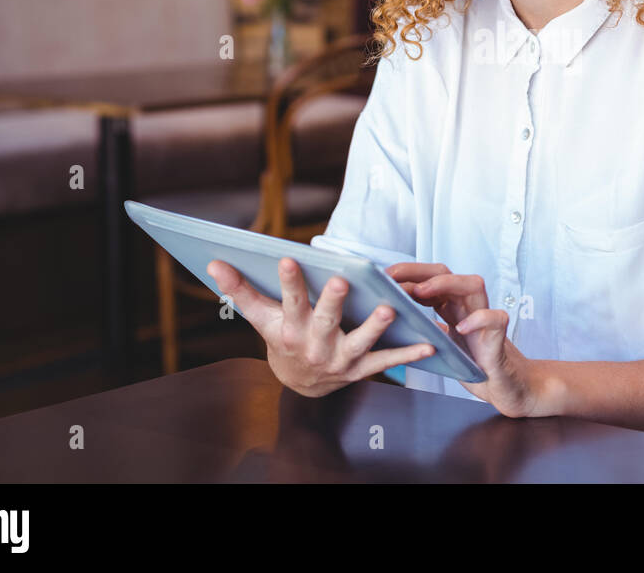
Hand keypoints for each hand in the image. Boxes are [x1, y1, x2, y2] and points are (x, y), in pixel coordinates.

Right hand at [208, 257, 435, 397]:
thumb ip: (240, 290)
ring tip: (389, 309)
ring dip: (374, 327)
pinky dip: (408, 355)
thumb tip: (214, 262)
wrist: (299, 384)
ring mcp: (339, 360)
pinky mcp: (360, 370)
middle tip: (339, 281)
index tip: (288, 259)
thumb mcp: (261, 318)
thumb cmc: (282, 338)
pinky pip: (386, 362)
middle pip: (324, 320)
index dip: (288, 282)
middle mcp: (314, 346)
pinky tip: (429, 343)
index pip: (287, 302)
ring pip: (359, 342)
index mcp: (289, 329)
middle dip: (331, 301)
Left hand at [387, 262, 552, 418]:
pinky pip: (496, 318)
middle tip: (394, 279)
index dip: (409, 274)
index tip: (384, 276)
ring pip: (474, 285)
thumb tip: (389, 319)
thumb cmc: (470, 365)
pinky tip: (462, 328)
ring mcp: (485, 320)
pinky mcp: (499, 339)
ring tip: (423, 293)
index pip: (432, 278)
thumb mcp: (440, 346)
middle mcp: (469, 308)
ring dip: (446, 285)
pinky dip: (480, 318)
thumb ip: (423, 330)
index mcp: (453, 308)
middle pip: (449, 274)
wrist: (505, 386)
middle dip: (420, 271)